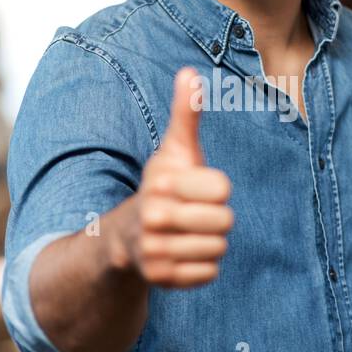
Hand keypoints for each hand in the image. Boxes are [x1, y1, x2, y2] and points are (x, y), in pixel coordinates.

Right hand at [126, 67, 232, 287]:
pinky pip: (209, 274)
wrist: (126, 236)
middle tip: (195, 214)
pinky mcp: (159, 279)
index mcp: (161, 183)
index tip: (197, 189)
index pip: (223, 189)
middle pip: (224, 222)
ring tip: (188, 234)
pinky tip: (184, 254)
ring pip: (218, 249)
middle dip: (217, 218)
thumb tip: (190, 72)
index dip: (217, 189)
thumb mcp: (175, 150)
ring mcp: (153, 250)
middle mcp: (153, 217)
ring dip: (211, 242)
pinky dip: (203, 266)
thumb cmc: (164, 187)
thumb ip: (185, 114)